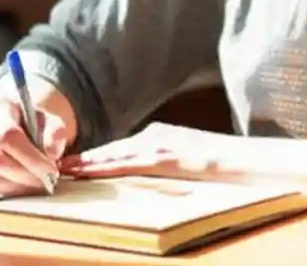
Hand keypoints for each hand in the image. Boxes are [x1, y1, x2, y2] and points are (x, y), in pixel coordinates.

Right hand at [0, 76, 68, 196]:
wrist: (23, 117)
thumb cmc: (38, 117)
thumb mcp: (52, 115)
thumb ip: (55, 130)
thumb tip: (52, 152)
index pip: (6, 136)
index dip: (31, 157)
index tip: (53, 168)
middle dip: (27, 175)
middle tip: (50, 179)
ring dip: (22, 186)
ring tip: (41, 181)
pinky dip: (15, 191)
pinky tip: (30, 185)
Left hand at [60, 122, 231, 179]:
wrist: (247, 159)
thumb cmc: (222, 163)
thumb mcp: (189, 159)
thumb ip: (167, 161)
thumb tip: (149, 169)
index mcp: (161, 135)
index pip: (121, 147)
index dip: (97, 155)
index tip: (74, 161)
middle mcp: (157, 136)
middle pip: (113, 149)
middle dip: (86, 158)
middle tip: (59, 164)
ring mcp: (161, 146)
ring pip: (116, 154)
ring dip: (89, 162)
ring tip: (66, 168)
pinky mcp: (166, 159)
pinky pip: (130, 164)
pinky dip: (107, 167)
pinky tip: (90, 172)